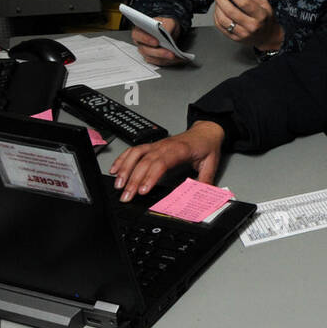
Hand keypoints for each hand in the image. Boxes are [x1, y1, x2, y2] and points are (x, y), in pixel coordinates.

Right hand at [109, 121, 223, 200]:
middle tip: (126, 196)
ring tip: (118, 185)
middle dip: (133, 180)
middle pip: (144, 162)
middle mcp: (165, 146)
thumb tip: (203, 195)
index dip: (150, 177)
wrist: (206, 131)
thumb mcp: (211, 164)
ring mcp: (157, 145)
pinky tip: (115, 169)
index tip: (142, 190)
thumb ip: (206, 181)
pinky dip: (122, 159)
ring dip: (124, 169)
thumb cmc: (206, 146)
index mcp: (180, 150)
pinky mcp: (152, 146)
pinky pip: (134, 150)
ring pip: (136, 155)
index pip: (161, 163)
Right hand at [131, 16, 184, 65]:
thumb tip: (166, 32)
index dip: (146, 39)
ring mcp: (145, 51)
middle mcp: (140, 42)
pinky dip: (167, 61)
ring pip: (151, 58)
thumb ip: (165, 26)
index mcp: (139, 30)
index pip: (137, 35)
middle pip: (145, 50)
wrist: (171, 30)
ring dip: (163, 58)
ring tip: (174, 56)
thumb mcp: (168, 22)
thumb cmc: (166, 25)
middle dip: (159, 52)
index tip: (156, 42)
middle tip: (170, 53)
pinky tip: (175, 59)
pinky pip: (157, 62)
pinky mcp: (152, 58)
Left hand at [214, 0, 284, 51]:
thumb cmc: (264, 17)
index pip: (244, 3)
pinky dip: (216, 16)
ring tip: (217, 0)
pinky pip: (220, 26)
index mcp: (261, 16)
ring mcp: (243, 34)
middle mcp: (252, 26)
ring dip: (217, 7)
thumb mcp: (263, 2)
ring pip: (223, 19)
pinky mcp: (235, 38)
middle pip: (231, 11)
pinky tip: (218, 10)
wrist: (266, 35)